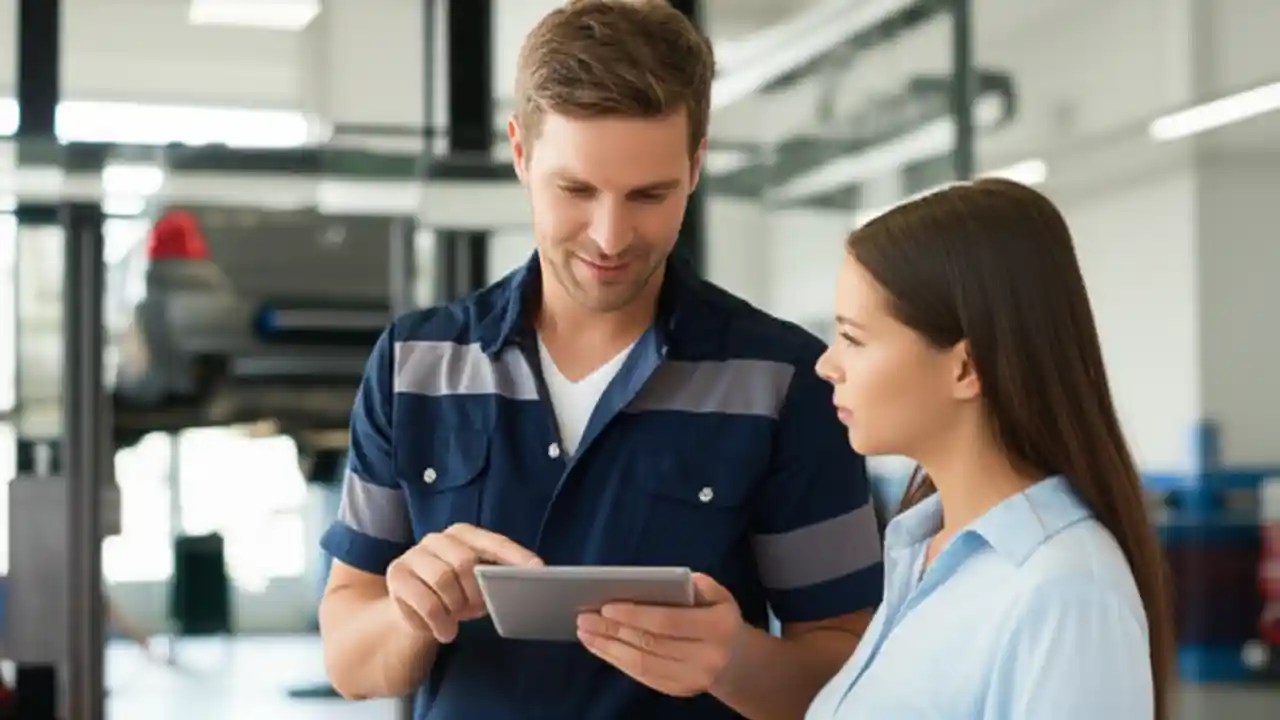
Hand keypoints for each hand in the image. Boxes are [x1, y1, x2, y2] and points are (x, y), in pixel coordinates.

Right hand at [387, 523, 542, 643]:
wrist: (410, 611)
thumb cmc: (453, 595)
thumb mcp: (477, 587)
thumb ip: (496, 579)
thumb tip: (525, 581)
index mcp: (464, 534)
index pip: (494, 542)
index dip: (516, 556)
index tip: (538, 570)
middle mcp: (438, 538)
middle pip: (464, 562)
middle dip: (476, 591)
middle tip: (477, 609)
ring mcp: (415, 554)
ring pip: (443, 579)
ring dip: (455, 606)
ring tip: (458, 619)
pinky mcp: (397, 575)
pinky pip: (425, 601)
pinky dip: (440, 621)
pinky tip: (445, 632)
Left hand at [576, 573, 744, 697]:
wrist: (737, 661)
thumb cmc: (720, 618)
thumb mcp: (718, 595)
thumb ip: (697, 584)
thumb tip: (661, 581)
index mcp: (716, 628)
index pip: (668, 622)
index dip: (635, 614)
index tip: (606, 606)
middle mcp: (705, 658)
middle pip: (649, 643)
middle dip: (613, 630)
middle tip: (584, 617)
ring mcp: (691, 679)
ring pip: (642, 664)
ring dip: (608, 648)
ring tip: (585, 632)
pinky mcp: (678, 690)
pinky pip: (642, 676)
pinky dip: (617, 661)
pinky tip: (600, 647)